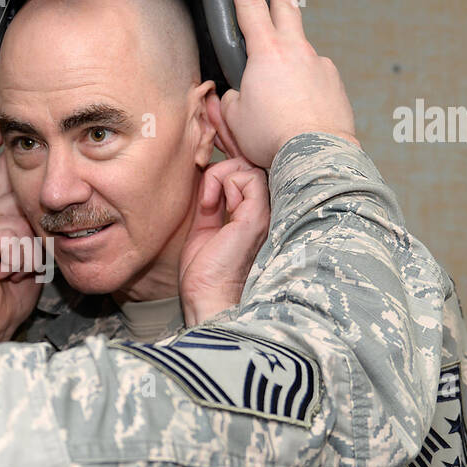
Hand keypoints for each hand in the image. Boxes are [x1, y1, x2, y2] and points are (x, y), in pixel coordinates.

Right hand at [0, 157, 44, 346]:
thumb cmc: (8, 295)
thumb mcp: (30, 251)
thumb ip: (32, 221)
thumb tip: (38, 188)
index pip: (9, 177)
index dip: (30, 205)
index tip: (28, 240)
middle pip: (25, 207)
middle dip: (32, 244)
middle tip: (15, 267)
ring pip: (20, 227)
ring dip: (25, 259)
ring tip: (7, 274)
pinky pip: (9, 242)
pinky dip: (16, 264)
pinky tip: (1, 276)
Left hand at [179, 157, 270, 324]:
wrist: (207, 298)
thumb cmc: (204, 274)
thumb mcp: (203, 231)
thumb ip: (210, 206)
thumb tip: (207, 180)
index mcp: (251, 219)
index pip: (245, 179)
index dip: (222, 178)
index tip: (204, 202)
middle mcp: (262, 215)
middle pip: (250, 168)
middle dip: (221, 173)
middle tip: (205, 201)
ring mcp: (262, 215)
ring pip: (250, 168)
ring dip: (221, 176)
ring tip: (208, 203)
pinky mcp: (257, 217)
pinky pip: (249, 176)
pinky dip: (224, 180)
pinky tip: (212, 205)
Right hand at [215, 0, 357, 168]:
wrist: (316, 155)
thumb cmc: (273, 138)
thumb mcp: (235, 119)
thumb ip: (233, 99)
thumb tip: (240, 95)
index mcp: (266, 54)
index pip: (249, 4)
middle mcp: (297, 52)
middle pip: (286, 5)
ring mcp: (320, 66)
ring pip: (297, 59)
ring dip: (286, 73)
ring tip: (279, 106)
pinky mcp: (335, 85)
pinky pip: (312, 84)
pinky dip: (302, 95)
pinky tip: (297, 116)